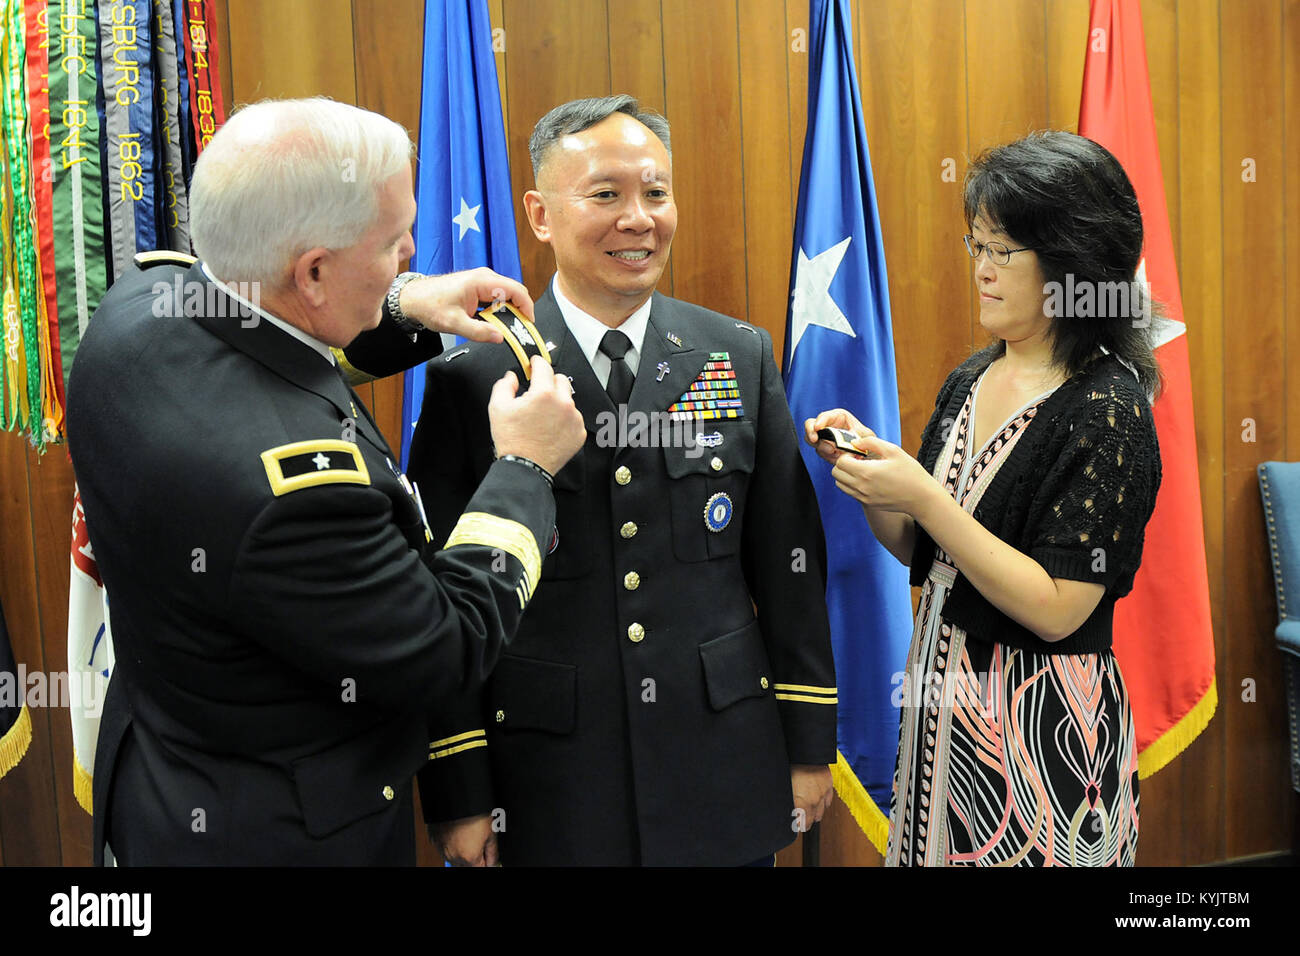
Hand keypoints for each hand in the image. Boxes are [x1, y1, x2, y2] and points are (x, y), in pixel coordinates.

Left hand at [397, 267, 534, 342]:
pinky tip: (493, 323)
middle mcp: (484, 277)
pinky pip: (498, 297)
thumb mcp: (454, 323)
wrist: (413, 298)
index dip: (527, 307)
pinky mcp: (479, 287)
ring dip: (509, 312)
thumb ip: (479, 332)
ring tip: (505, 329)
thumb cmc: (429, 305)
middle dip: (520, 311)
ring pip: (507, 295)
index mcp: (481, 281)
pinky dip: (500, 310)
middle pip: (515, 292)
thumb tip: (500, 337)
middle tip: (518, 331)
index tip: (528, 323)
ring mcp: (482, 281)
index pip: (516, 290)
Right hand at [429, 813, 497, 865]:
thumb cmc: (474, 810)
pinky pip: (443, 849)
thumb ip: (492, 852)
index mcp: (468, 857)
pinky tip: (458, 832)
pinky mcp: (434, 839)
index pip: (480, 869)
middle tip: (479, 844)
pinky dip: (451, 845)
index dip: (486, 862)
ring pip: (453, 859)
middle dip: (473, 859)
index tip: (488, 856)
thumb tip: (494, 861)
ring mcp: (441, 848)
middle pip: (465, 866)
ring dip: (461, 853)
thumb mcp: (491, 831)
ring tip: (468, 835)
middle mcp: (453, 856)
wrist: (456, 795)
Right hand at [488, 356, 585, 475]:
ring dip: (557, 402)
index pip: (544, 366)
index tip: (534, 363)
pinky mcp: (579, 433)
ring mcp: (574, 419)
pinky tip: (551, 428)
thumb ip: (504, 385)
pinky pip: (574, 418)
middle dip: (548, 382)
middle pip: (560, 380)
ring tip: (542, 416)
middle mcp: (563, 403)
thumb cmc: (513, 441)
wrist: (525, 468)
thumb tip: (512, 378)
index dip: (537, 362)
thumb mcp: (498, 408)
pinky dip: (564, 419)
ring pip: (568, 399)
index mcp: (544, 394)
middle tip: (537, 392)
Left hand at [791, 764, 833, 831]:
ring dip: (814, 814)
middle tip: (798, 818)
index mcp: (801, 803)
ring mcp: (822, 795)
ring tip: (807, 809)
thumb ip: (786, 800)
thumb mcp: (785, 786)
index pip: (801, 824)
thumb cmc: (792, 767)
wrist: (806, 754)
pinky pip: (828, 802)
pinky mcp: (828, 787)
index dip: (796, 825)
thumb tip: (785, 809)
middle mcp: (814, 802)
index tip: (793, 823)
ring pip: (820, 813)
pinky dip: (822, 804)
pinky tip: (816, 800)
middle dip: (804, 822)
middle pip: (811, 821)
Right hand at [804, 408, 873, 463]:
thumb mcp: (866, 435)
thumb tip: (852, 441)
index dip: (819, 421)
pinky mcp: (824, 449)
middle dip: (811, 433)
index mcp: (838, 416)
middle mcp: (828, 425)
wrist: (869, 453)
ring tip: (833, 452)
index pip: (824, 416)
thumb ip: (859, 436)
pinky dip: (827, 456)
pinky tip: (836, 457)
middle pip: (810, 425)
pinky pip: (820, 452)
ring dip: (821, 447)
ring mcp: (824, 438)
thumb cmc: (867, 440)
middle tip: (815, 440)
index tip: (818, 428)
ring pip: (812, 440)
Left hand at [829, 434, 936, 515]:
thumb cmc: (910, 472)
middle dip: (844, 464)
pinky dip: (852, 484)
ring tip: (862, 469)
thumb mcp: (893, 450)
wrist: (920, 498)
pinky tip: (867, 479)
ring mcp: (863, 497)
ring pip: (840, 484)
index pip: (840, 462)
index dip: (847, 454)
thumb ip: (871, 442)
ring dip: (846, 475)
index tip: (859, 453)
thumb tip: (855, 441)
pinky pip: (850, 492)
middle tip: (859, 460)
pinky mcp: (867, 503)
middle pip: (836, 473)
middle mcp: (861, 487)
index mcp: (866, 472)